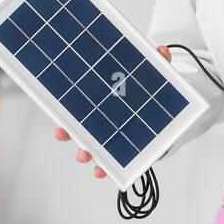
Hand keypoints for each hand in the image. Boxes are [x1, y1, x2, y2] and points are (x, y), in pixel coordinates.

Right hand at [53, 45, 172, 178]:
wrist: (165, 117)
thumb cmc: (148, 96)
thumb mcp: (152, 79)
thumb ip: (158, 66)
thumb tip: (162, 51)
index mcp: (103, 105)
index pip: (79, 110)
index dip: (66, 115)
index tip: (58, 120)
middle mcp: (102, 125)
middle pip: (79, 131)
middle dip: (68, 134)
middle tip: (63, 133)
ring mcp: (111, 142)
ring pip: (91, 150)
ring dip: (83, 154)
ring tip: (83, 155)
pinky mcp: (124, 154)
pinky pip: (111, 165)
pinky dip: (104, 170)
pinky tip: (101, 172)